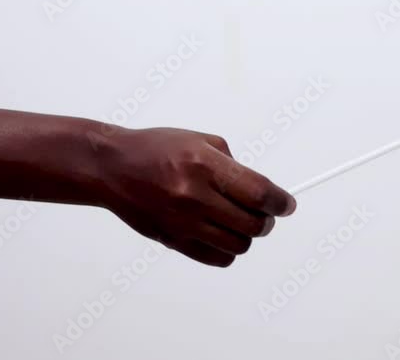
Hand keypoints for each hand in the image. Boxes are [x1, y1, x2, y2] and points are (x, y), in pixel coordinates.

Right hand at [96, 127, 295, 266]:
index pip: (258, 193)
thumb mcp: (200, 141)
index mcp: (204, 166)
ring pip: (238, 245)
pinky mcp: (173, 241)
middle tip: (265, 213)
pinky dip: (228, 249)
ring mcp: (182, 223)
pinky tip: (222, 233)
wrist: (112, 168)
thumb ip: (233, 165)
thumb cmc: (157, 149)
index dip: (280, 202)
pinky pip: (217, 258)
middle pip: (253, 224)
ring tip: (241, 222)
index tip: (287, 204)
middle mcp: (194, 196)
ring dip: (247, 235)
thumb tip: (261, 189)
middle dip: (267, 219)